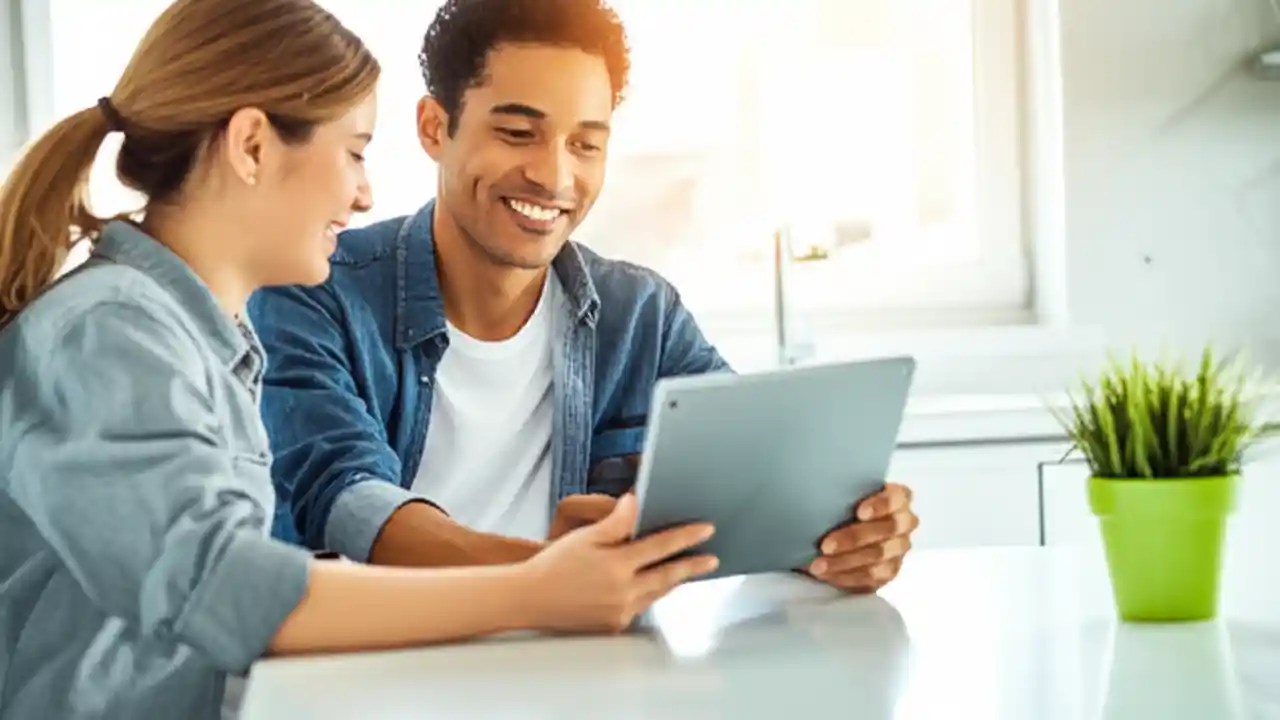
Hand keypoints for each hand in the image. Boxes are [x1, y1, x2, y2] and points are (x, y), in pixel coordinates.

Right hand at [521, 495, 717, 633]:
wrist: (529, 598)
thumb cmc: (554, 564)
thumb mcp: (585, 536)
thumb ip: (616, 521)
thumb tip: (637, 501)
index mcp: (618, 566)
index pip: (661, 547)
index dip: (686, 536)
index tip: (707, 529)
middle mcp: (624, 592)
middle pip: (667, 576)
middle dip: (692, 566)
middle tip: (712, 559)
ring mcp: (620, 612)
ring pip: (656, 593)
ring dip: (673, 580)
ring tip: (687, 569)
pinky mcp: (614, 625)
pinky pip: (640, 607)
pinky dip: (650, 594)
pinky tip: (654, 586)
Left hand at [807, 483, 917, 593]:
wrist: (844, 533)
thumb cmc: (843, 507)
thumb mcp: (843, 495)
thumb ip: (840, 493)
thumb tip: (814, 492)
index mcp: (898, 497)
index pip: (895, 498)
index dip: (880, 505)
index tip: (859, 512)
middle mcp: (905, 522)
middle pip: (886, 530)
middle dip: (853, 539)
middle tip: (825, 546)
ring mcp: (899, 548)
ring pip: (877, 556)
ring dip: (844, 562)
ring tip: (818, 566)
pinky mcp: (890, 571)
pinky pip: (871, 577)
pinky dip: (846, 576)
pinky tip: (827, 575)